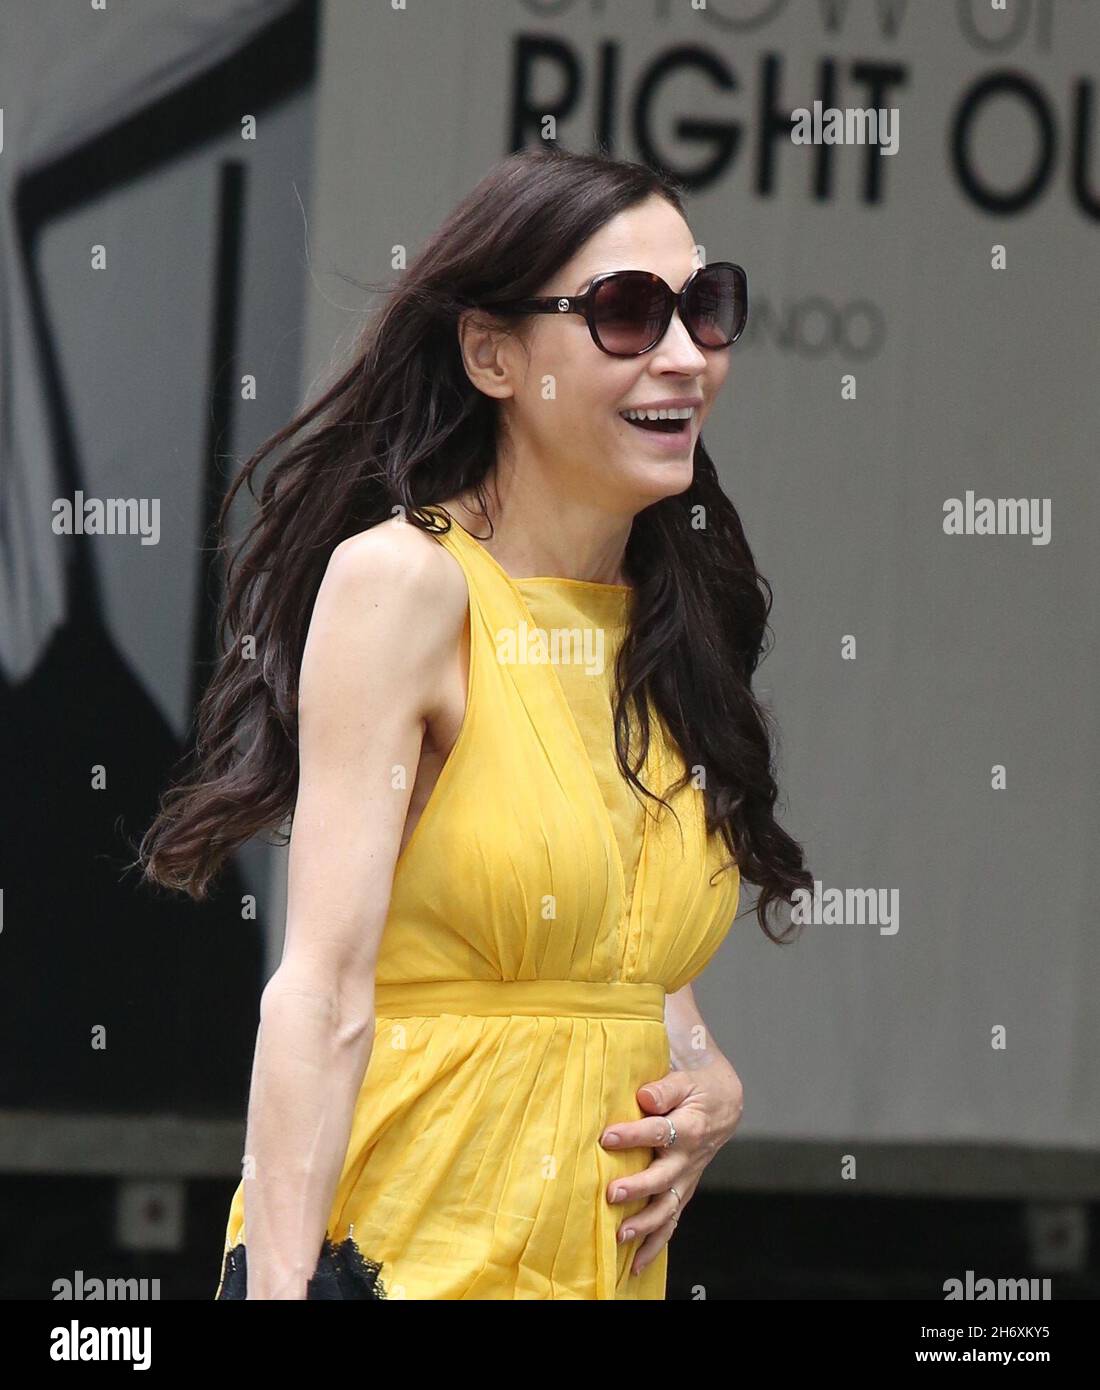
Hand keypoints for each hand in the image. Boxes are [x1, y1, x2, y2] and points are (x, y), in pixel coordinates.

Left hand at [600, 1060, 743, 1277]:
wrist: (725, 1104)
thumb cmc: (697, 1088)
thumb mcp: (684, 1079)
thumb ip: (664, 1089)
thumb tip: (644, 1096)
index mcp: (688, 1127)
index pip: (658, 1131)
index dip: (633, 1135)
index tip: (606, 1138)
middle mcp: (688, 1158)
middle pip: (663, 1178)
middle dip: (638, 1188)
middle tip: (612, 1194)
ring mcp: (686, 1179)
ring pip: (667, 1208)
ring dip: (645, 1225)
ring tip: (621, 1235)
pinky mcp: (682, 1190)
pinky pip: (670, 1222)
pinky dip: (655, 1245)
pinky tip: (635, 1265)